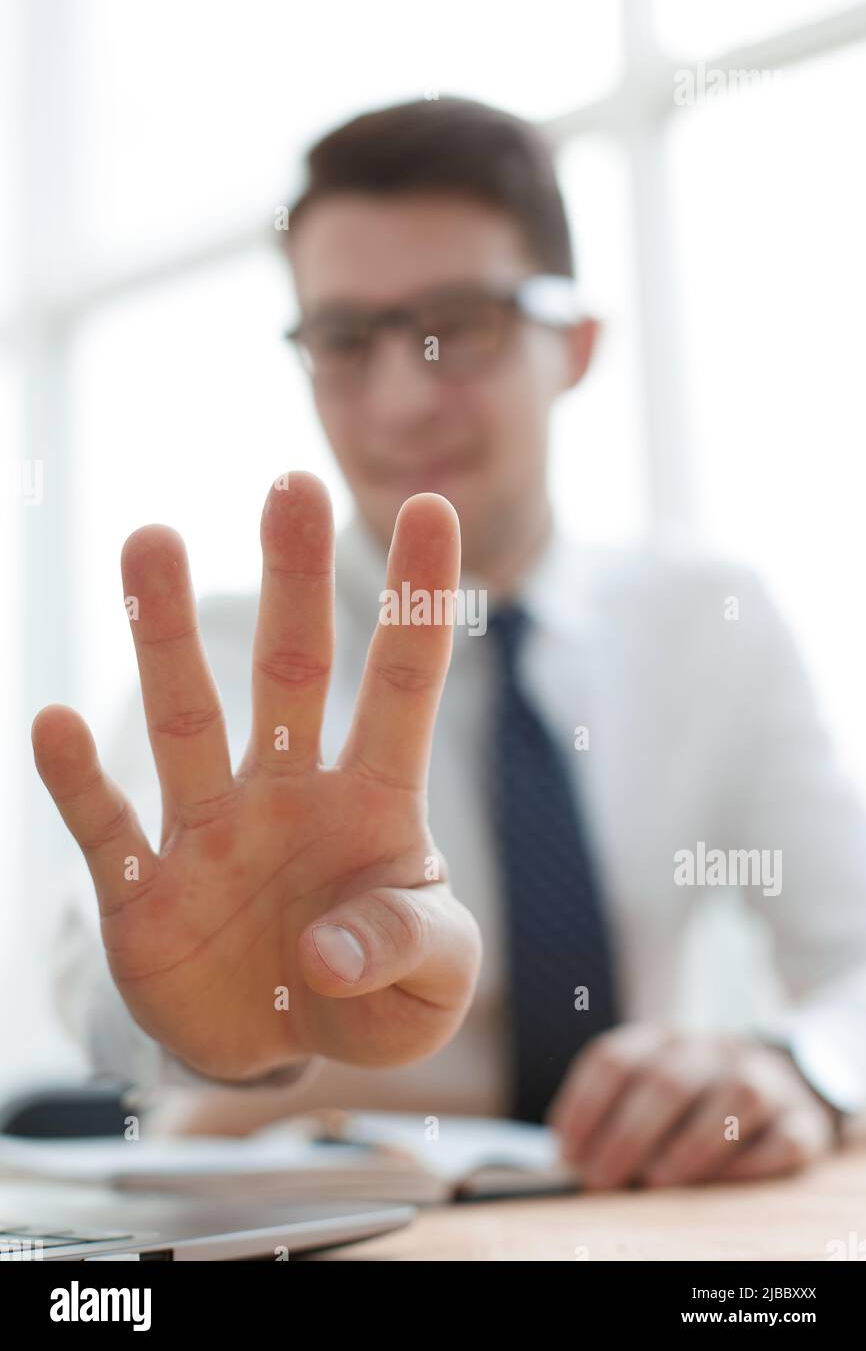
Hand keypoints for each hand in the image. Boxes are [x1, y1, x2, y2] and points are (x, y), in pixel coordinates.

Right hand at [32, 472, 480, 1082]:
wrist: (285, 1053)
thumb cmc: (377, 995)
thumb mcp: (432, 983)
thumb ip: (405, 947)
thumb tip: (325, 950)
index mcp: (375, 802)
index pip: (403, 685)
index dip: (417, 601)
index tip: (430, 506)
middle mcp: (289, 794)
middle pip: (292, 672)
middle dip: (294, 582)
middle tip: (292, 486)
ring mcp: (213, 836)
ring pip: (189, 723)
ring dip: (168, 640)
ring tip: (152, 542)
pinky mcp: (145, 895)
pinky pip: (109, 830)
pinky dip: (82, 783)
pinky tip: (57, 724)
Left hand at [547, 1023, 838, 1187]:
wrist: (787, 1079)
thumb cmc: (696, 1097)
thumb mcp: (652, 1086)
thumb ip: (614, 1112)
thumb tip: (570, 1157)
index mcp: (665, 1038)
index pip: (615, 1058)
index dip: (584, 1105)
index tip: (566, 1151)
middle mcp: (713, 1049)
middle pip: (668, 1079)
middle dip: (627, 1133)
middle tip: (601, 1178)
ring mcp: (765, 1079)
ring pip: (736, 1096)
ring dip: (691, 1142)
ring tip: (657, 1180)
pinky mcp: (804, 1120)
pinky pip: (785, 1137)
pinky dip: (751, 1161)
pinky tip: (719, 1181)